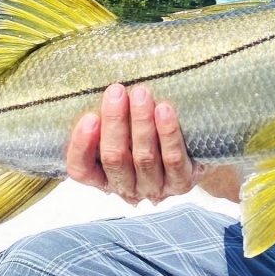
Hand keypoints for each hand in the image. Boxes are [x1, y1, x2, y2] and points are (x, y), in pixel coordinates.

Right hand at [66, 83, 195, 204]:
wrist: (193, 155)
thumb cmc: (148, 136)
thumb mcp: (123, 131)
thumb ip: (110, 118)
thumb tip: (103, 87)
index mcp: (103, 177)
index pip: (81, 169)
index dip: (81, 145)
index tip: (89, 117)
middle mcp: (126, 187)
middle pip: (114, 158)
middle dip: (115, 122)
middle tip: (117, 91)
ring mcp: (154, 188)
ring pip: (144, 158)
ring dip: (141, 123)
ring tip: (141, 94)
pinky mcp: (181, 182)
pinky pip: (173, 159)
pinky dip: (167, 134)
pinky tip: (164, 110)